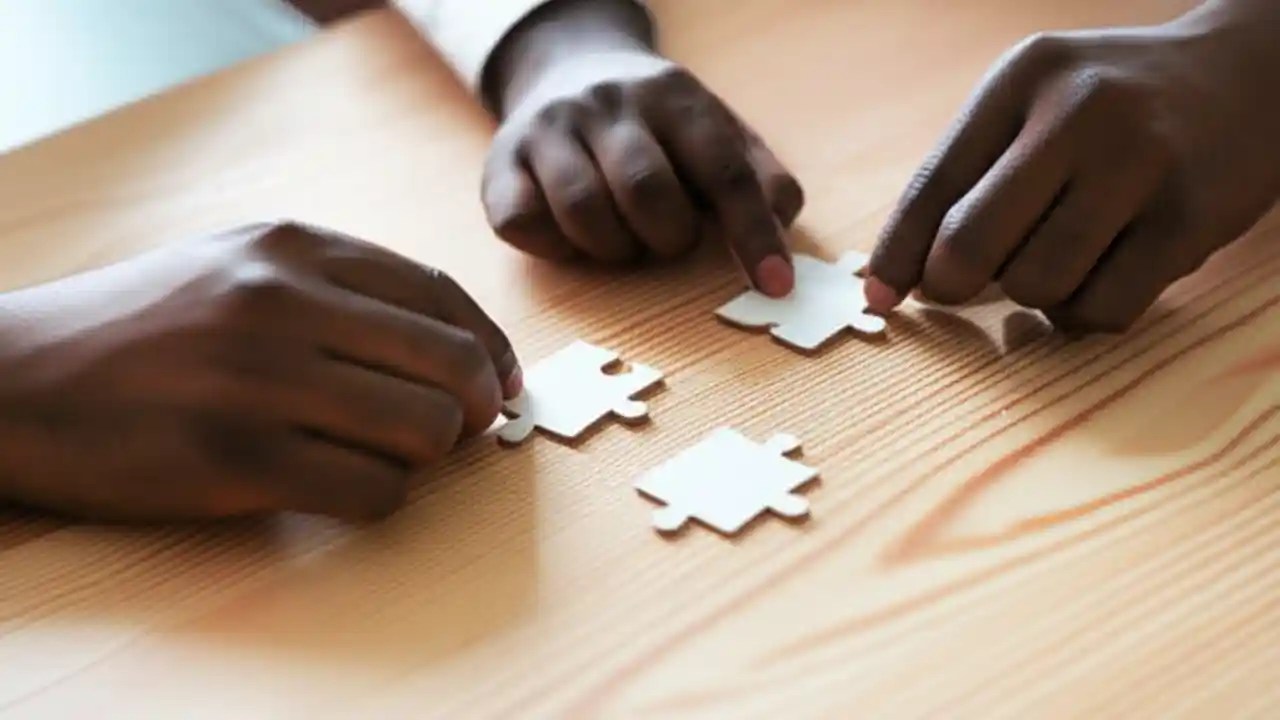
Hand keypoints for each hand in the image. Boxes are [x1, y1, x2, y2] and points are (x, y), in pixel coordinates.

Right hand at [0, 222, 519, 521]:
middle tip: (462, 431)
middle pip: (453, 363)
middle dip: (477, 407)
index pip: (441, 293)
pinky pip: (372, 491)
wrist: (13, 378)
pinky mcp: (237, 458)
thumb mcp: (238, 265)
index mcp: (293, 246)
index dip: (491, 346)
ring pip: (425, 429)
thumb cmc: (142, 327)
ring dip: (423, 456)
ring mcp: (261, 379)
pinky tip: (338, 486)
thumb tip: (457, 345)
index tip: (503, 382)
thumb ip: (340, 290)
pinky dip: (378, 498)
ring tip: (380, 455)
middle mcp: (284, 301)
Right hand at [481, 0, 803, 296]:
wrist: (564, 69)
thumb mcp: (716, 133)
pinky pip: (525, 225)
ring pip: (583, 211)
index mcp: (674, 96)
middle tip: (669, 240)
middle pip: (647, 191)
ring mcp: (548, 130)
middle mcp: (606, 104)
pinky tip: (573, 236)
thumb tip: (781, 221)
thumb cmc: (656, 127)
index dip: (752, 234)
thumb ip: (758, 177)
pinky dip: (556, 248)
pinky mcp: (500, 164)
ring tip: (624, 240)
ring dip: (614, 249)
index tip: (774, 287)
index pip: (724, 171)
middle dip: (669, 237)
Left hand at [866, 3, 1279, 331]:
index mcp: (1021, 80)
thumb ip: (970, 172)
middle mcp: (1077, 113)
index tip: (878, 298)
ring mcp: (1139, 165)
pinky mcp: (1188, 221)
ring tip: (1056, 259)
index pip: (933, 182)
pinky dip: (1082, 313)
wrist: (1251, 75)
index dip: (895, 254)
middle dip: (952, 284)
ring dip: (1031, 294)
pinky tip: (1099, 274)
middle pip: (971, 243)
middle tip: (965, 286)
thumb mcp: (1036, 101)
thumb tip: (900, 275)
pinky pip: (1101, 309)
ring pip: (1035, 285)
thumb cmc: (1114, 105)